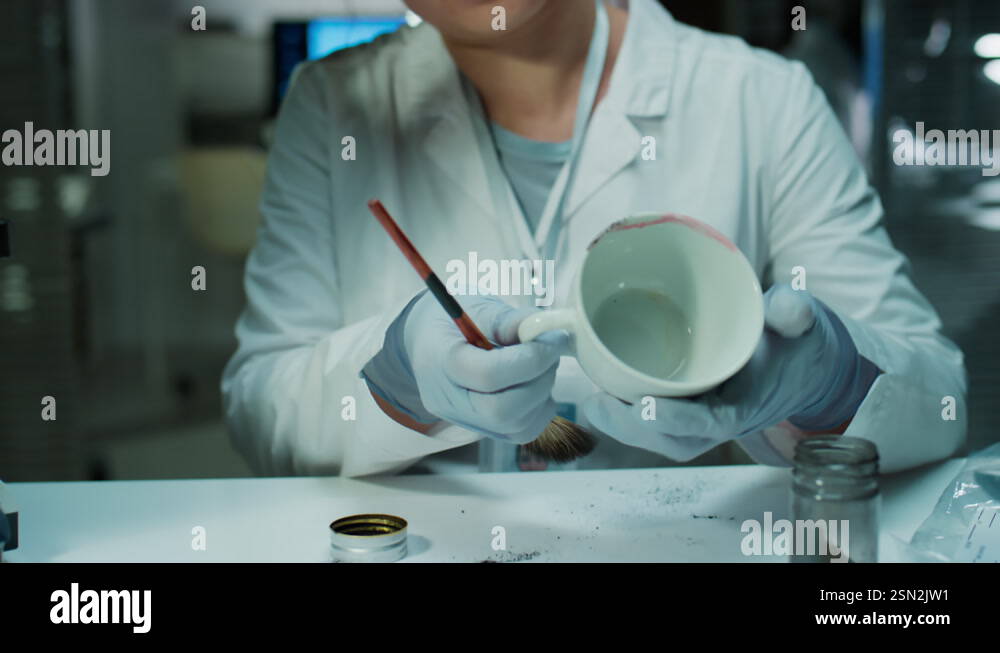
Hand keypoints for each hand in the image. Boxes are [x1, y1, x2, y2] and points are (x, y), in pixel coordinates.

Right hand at [363, 291, 568, 443]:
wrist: (429, 342)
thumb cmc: (453, 321)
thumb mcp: (478, 308)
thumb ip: (511, 320)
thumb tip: (545, 331)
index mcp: (440, 362)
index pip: (488, 374)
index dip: (530, 359)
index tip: (553, 339)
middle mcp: (448, 400)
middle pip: (501, 410)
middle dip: (539, 381)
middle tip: (551, 352)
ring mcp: (464, 420)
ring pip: (516, 425)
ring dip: (542, 393)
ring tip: (541, 363)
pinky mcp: (483, 429)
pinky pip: (521, 431)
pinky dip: (540, 408)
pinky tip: (535, 382)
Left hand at [582, 284, 878, 460]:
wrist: (803, 365)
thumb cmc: (797, 344)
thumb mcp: (801, 323)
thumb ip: (795, 312)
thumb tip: (784, 306)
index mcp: (746, 406)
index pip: (708, 422)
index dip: (675, 419)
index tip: (642, 406)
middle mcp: (722, 421)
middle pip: (674, 439)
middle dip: (633, 429)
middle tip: (596, 404)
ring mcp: (704, 420)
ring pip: (661, 436)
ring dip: (625, 426)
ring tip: (592, 402)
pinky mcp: (691, 411)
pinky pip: (658, 424)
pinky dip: (631, 415)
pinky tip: (606, 394)